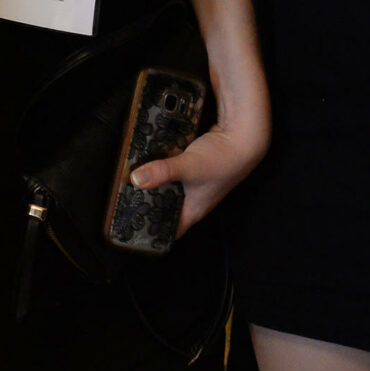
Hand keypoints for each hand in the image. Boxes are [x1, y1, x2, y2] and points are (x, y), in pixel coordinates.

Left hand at [130, 107, 267, 234]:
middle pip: (166, 208)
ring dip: (155, 184)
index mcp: (193, 210)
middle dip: (147, 204)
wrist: (243, 137)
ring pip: (169, 189)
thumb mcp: (188, 166)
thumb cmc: (223, 160)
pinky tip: (151, 159)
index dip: (152, 233)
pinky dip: (164, 167)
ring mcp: (195, 183)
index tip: (132, 228)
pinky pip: (174, 172)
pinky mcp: (195, 167)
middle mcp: (194, 200)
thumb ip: (162, 172)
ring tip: (133, 179)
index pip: (170, 231)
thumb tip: (135, 179)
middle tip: (126, 199)